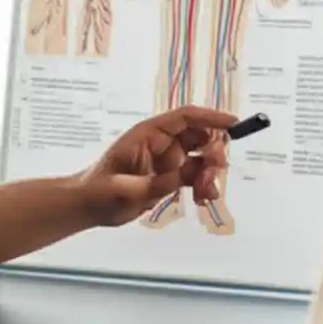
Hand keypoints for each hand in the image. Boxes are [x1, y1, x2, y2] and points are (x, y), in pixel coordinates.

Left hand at [73, 106, 234, 226]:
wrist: (88, 206)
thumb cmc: (100, 192)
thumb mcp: (127, 190)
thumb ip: (159, 182)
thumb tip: (191, 173)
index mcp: (148, 136)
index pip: (185, 117)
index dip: (211, 117)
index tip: (234, 124)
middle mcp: (161, 144)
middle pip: (200, 136)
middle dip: (214, 151)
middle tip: (214, 173)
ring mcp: (166, 160)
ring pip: (201, 158)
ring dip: (210, 173)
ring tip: (206, 193)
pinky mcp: (169, 177)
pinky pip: (196, 176)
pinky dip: (204, 185)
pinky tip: (202, 199)